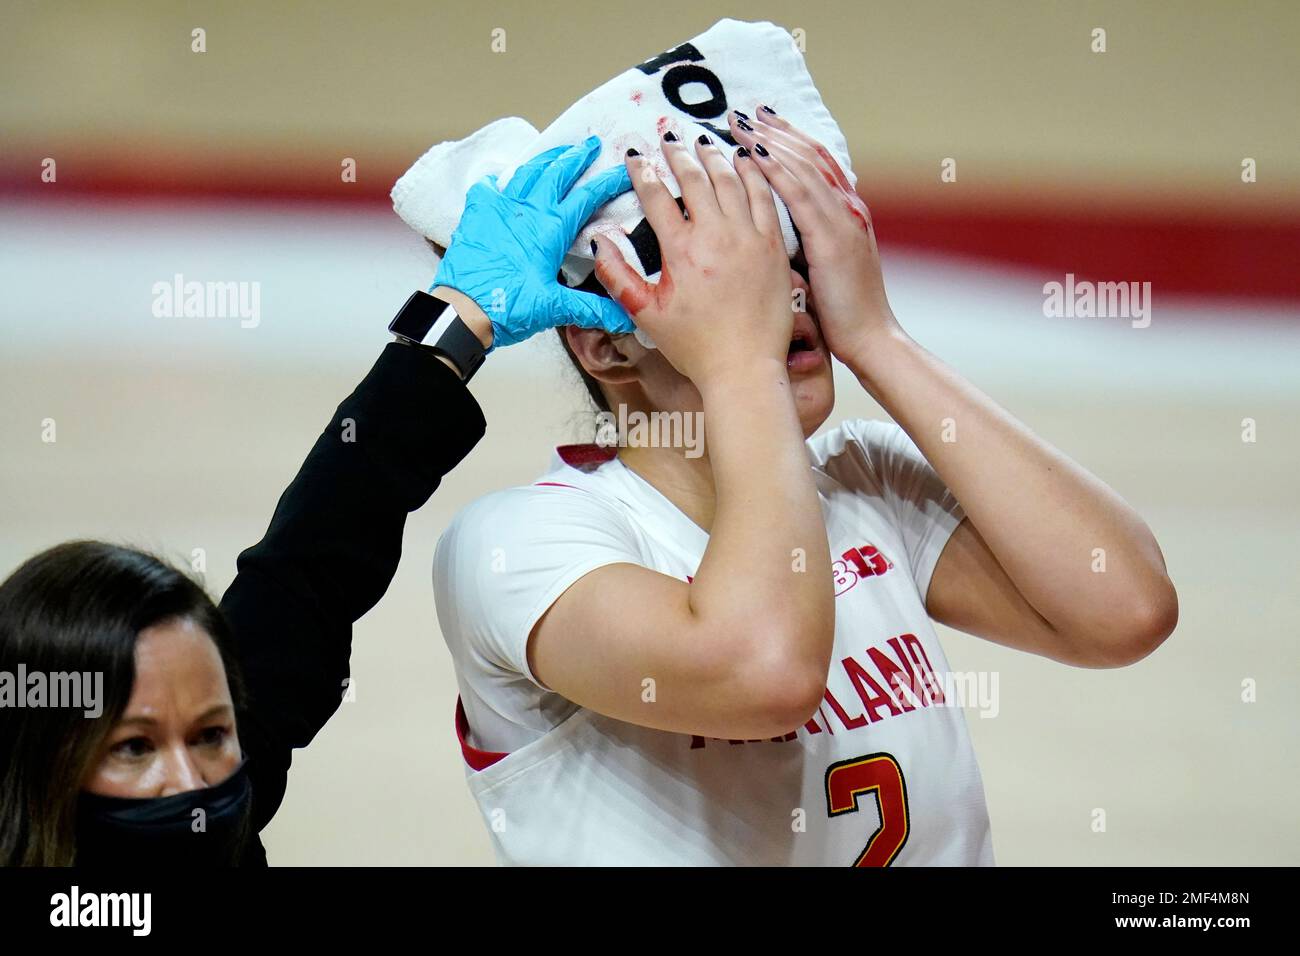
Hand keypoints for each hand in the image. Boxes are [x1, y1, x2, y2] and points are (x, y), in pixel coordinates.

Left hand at [434, 136, 634, 348]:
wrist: (462, 311)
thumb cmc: (508, 307)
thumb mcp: (555, 308)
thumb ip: (592, 309)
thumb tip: (623, 318)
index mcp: (551, 228)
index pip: (588, 196)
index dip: (609, 181)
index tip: (625, 170)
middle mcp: (528, 210)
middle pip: (558, 172)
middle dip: (577, 156)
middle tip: (591, 144)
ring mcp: (500, 208)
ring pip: (527, 172)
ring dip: (545, 159)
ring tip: (557, 152)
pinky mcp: (477, 214)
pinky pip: (489, 186)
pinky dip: (499, 178)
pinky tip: (503, 178)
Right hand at [590, 134, 794, 385]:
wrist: (744, 368)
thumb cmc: (695, 346)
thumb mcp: (646, 314)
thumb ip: (618, 275)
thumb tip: (597, 242)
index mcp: (682, 252)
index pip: (656, 197)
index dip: (643, 171)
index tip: (635, 155)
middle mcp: (716, 237)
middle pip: (694, 179)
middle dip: (678, 153)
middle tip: (669, 137)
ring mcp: (749, 239)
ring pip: (731, 181)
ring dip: (714, 157)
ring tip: (704, 141)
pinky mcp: (773, 247)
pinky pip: (764, 198)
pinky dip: (753, 175)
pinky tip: (745, 162)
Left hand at [727, 106, 899, 370]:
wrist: (872, 339)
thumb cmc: (843, 314)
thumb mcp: (823, 269)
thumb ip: (805, 244)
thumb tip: (773, 235)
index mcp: (844, 214)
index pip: (814, 165)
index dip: (787, 140)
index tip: (760, 123)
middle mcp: (846, 208)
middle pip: (807, 156)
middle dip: (774, 132)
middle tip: (743, 111)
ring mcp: (842, 221)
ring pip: (802, 167)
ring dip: (769, 142)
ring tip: (740, 124)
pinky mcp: (833, 239)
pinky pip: (800, 196)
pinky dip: (776, 171)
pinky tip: (753, 156)